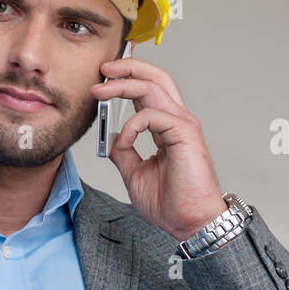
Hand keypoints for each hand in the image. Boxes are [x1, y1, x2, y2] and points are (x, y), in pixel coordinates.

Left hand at [91, 54, 227, 241]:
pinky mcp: (185, 133)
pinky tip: (124, 142)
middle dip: (128, 67)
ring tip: (100, 89)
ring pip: (153, 87)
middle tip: (102, 69)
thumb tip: (113, 139)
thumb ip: (124, 153)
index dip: (125, 81)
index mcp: (165, 128)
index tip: (101, 82)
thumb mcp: (134, 174)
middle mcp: (176, 121)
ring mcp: (182, 124)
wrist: (188, 222)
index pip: (148, 92)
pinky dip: (131, 126)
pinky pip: (152, 116)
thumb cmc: (171, 203)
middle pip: (155, 78)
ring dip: (123, 84)